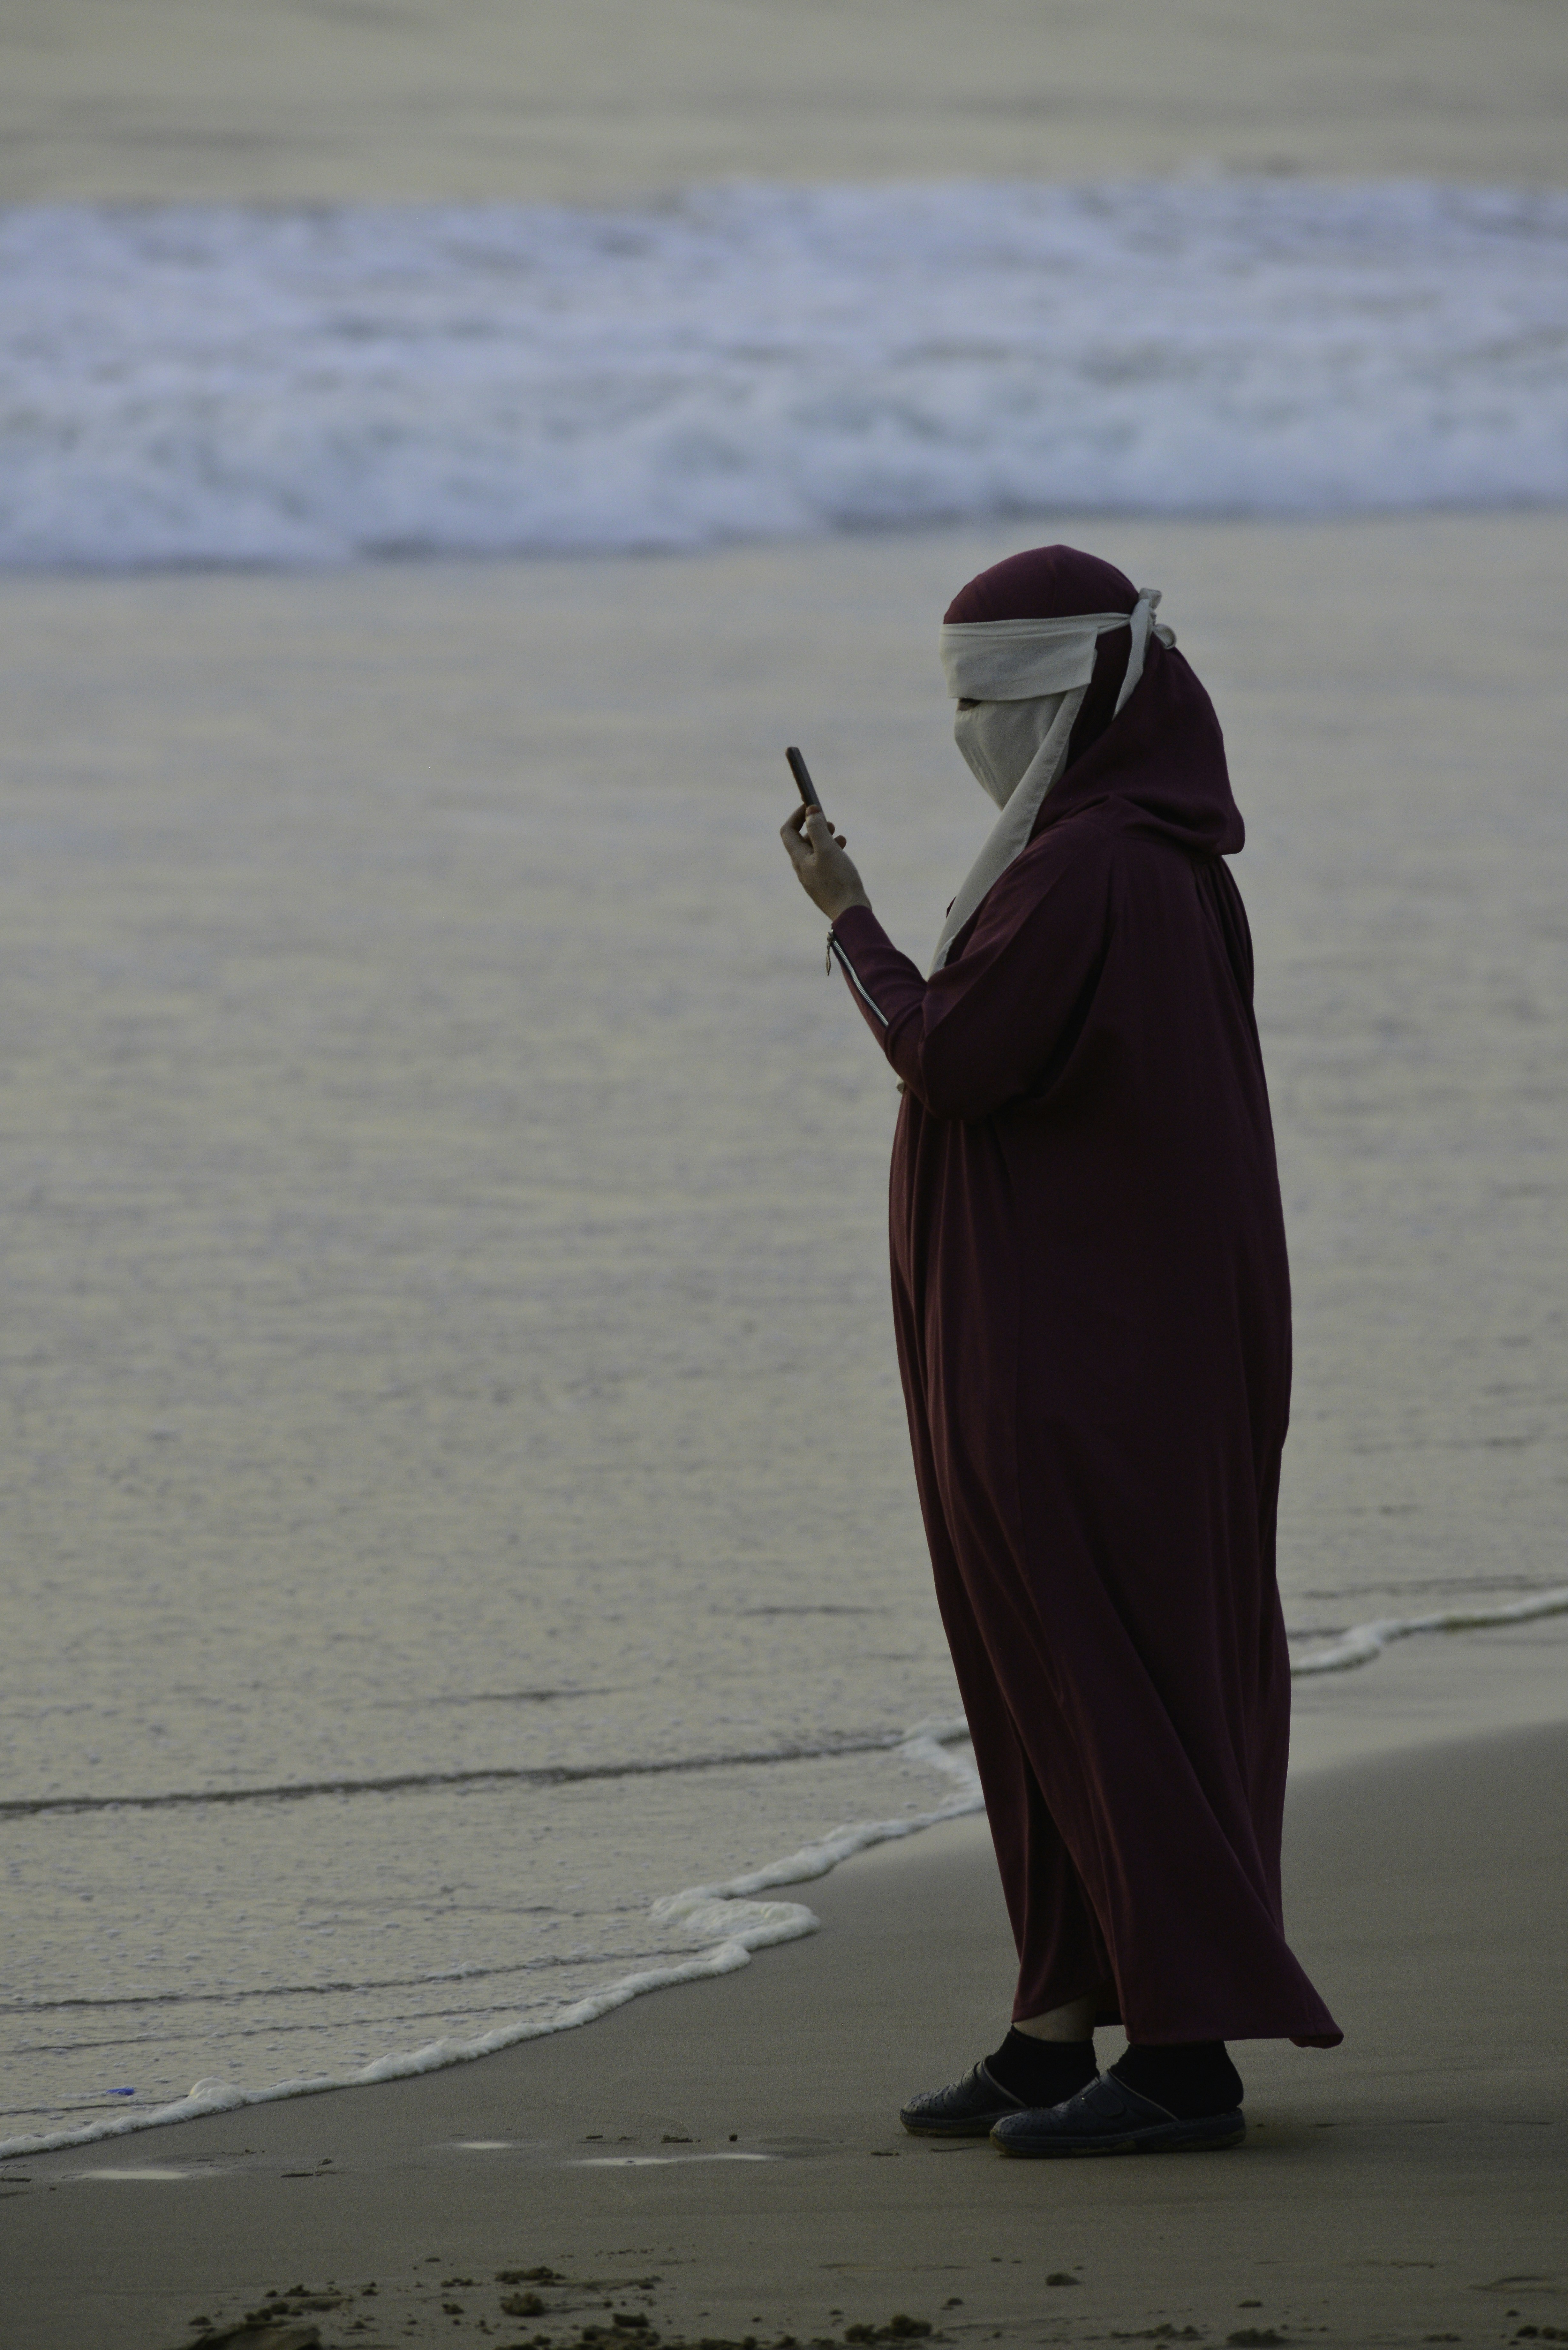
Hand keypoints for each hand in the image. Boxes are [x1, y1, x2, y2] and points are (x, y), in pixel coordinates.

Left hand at [779, 804, 871, 922]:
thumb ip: (817, 829)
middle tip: (829, 822)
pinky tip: (844, 850)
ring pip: (814, 851)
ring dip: (825, 838)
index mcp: (799, 859)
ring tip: (839, 835)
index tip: (810, 806)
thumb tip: (810, 810)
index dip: (796, 816)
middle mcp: (802, 868)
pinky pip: (824, 862)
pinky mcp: (825, 884)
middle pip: (801, 840)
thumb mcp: (827, 849)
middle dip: (814, 826)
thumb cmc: (838, 880)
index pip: (787, 831)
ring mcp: (813, 877)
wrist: (850, 912)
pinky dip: (832, 851)